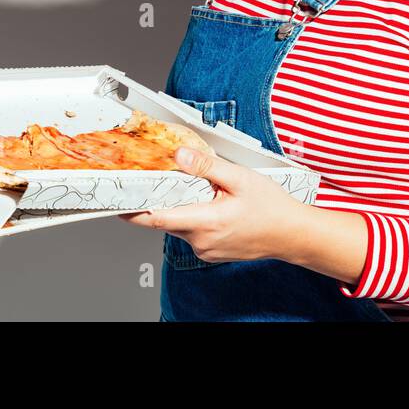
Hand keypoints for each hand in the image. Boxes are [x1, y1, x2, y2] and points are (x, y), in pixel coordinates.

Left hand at [119, 145, 305, 262]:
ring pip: (181, 225)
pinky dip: (196, 218)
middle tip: (169, 179)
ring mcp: (206, 250)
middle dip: (165, 199)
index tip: (116, 203)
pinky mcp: (212, 253)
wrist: (292, 234)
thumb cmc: (271, 207)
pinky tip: (214, 206)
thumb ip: (207, 167)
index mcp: (205, 222)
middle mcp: (202, 242)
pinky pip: (194, 233)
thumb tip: (179, 156)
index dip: (133, 211)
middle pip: (168, 218)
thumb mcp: (240, 178)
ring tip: (205, 192)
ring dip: (184, 208)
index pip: (157, 218)